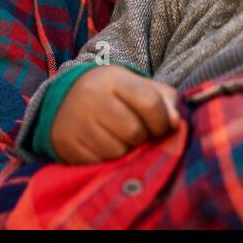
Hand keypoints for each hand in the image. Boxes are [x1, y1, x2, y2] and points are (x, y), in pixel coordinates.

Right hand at [50, 65, 181, 164]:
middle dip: (144, 138)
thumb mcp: (139, 87)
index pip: (150, 104)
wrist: (67, 98)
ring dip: (126, 152)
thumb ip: (165, 101)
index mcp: (114, 79)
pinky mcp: (68, 144)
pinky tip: (105, 147)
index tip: (160, 126)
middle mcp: (93, 98)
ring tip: (121, 140)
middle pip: (134, 131)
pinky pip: (99, 163)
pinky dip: (108, 160)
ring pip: (117, 151)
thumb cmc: (115, 95)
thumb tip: (175, 123)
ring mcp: (78, 122)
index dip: (162, 121)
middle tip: (139, 135)